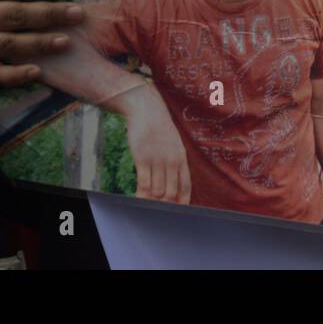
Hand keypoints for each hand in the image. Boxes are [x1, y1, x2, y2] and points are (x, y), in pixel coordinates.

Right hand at [119, 84, 190, 203]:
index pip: (185, 186)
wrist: (146, 108)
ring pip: (157, 191)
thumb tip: (172, 181)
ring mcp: (157, 159)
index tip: (178, 213)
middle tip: (158, 215)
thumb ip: (174, 162)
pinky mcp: (142, 157)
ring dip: (151, 202)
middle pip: (171, 193)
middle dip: (165, 206)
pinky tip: (137, 199)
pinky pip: (143, 183)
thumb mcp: (173, 143)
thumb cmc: (158, 127)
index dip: (182, 202)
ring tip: (146, 209)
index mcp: (181, 158)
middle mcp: (172, 160)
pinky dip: (141, 194)